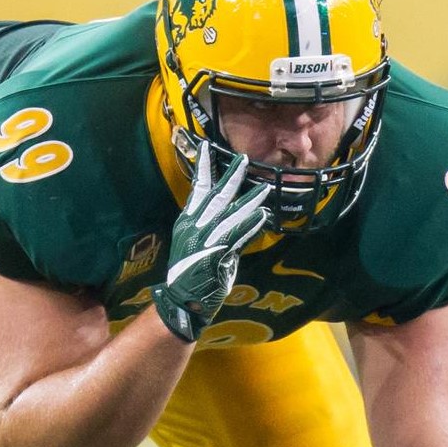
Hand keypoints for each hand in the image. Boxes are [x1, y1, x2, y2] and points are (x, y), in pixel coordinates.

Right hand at [151, 144, 270, 342]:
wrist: (183, 299)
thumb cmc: (190, 273)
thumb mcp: (196, 244)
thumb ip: (213, 228)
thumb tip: (232, 216)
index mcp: (188, 221)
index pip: (196, 188)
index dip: (202, 167)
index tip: (206, 146)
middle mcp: (195, 226)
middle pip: (215, 196)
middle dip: (231, 177)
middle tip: (244, 159)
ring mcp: (205, 240)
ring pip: (230, 214)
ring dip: (249, 201)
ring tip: (265, 188)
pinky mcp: (217, 255)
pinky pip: (238, 237)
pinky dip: (251, 226)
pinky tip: (263, 216)